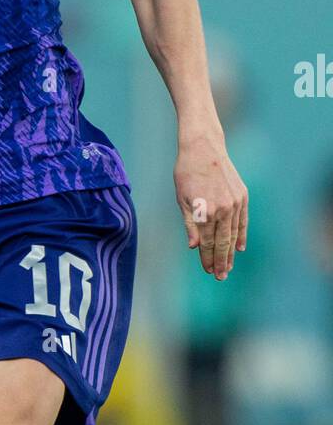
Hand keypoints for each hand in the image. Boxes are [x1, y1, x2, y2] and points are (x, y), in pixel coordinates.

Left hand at [174, 136, 247, 279]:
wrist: (203, 147)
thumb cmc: (186, 173)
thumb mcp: (182, 199)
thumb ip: (189, 224)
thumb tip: (194, 247)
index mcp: (205, 211)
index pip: (207, 242)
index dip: (207, 258)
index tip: (207, 271)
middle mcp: (223, 209)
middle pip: (222, 242)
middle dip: (220, 261)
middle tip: (220, 277)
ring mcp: (234, 202)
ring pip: (233, 234)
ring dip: (231, 252)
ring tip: (228, 267)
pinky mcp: (242, 196)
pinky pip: (243, 221)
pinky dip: (241, 235)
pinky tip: (240, 248)